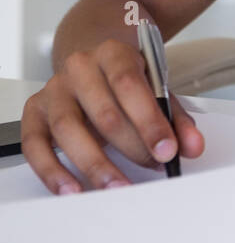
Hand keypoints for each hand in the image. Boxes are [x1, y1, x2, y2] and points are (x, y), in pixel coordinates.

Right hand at [20, 39, 203, 192]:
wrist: (93, 63)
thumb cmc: (126, 79)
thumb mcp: (156, 88)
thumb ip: (176, 118)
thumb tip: (192, 146)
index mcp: (112, 53)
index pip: (129, 84)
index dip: (149, 120)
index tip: (167, 150)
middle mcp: (79, 68)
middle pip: (103, 111)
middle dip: (132, 146)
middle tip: (152, 168)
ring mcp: (54, 90)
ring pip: (69, 130)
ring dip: (95, 165)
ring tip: (116, 188)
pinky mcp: (34, 113)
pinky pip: (35, 145)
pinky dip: (53, 171)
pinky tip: (73, 189)